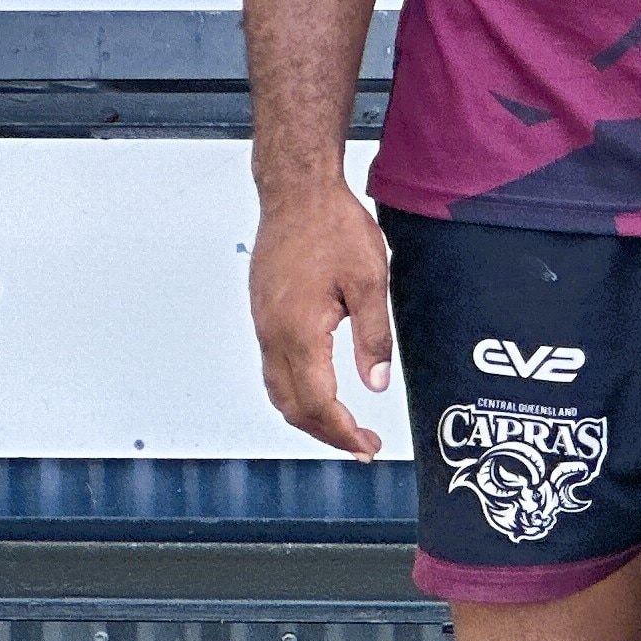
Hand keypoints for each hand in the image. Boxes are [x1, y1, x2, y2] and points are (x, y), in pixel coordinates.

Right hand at [251, 178, 392, 458]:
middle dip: (325, 433)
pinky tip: (318, 391)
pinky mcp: (263, 314)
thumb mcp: (371, 281)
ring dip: (308, 416)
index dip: (341, 432)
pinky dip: (295, 391)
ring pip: (278, 390)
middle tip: (360, 445)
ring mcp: (263, 325)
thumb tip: (377, 385)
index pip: (317, 403)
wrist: (297, 194)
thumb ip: (374, 337)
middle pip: (291, 406)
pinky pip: (273, 368)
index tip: (365, 446)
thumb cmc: (334, 228)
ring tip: (341, 427)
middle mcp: (273, 334)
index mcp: (299, 332)